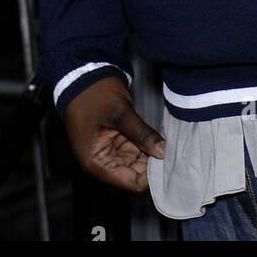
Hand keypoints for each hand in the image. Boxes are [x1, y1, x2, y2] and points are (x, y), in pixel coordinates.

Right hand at [64, 75, 165, 192]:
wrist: (83, 73)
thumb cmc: (93, 94)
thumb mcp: (120, 113)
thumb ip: (142, 134)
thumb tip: (163, 152)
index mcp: (96, 162)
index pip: (130, 182)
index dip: (150, 176)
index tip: (167, 162)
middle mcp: (103, 161)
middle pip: (135, 174)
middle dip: (153, 165)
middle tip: (173, 153)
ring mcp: (110, 151)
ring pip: (137, 162)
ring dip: (151, 155)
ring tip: (169, 145)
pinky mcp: (116, 140)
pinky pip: (135, 149)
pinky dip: (147, 145)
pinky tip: (160, 139)